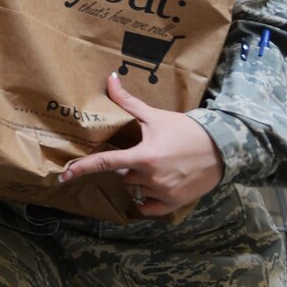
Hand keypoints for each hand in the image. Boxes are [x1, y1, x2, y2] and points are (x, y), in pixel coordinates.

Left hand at [59, 73, 225, 215]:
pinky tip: (152, 187)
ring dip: (137, 181)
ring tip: (154, 166)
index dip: (82, 169)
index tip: (64, 175)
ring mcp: (163, 193)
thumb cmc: (186, 130)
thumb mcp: (156, 116)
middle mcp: (151, 178)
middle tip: (139, 154)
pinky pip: (149, 208)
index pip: (106, 163)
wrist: (222, 148)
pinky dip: (146, 199)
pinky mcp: (174, 203)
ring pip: (135, 190)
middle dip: (125, 167)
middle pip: (122, 176)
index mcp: (144, 157)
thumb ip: (128, 102)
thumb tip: (109, 79)